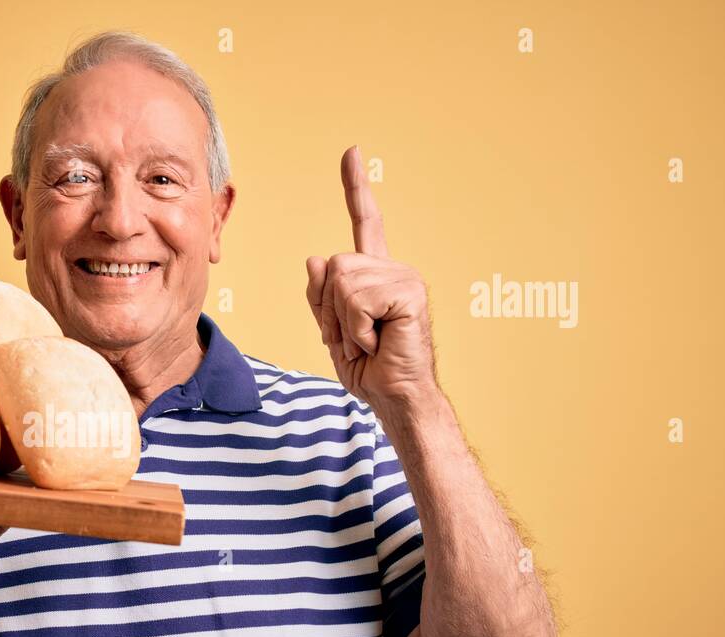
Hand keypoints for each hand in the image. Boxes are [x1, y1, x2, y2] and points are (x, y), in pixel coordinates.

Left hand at [305, 146, 437, 413]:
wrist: (394, 397)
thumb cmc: (368, 367)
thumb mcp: (331, 329)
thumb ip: (320, 295)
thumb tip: (315, 258)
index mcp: (374, 274)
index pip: (364, 222)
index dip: (356, 187)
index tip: (351, 152)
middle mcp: (392, 269)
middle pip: (332, 267)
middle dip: (329, 311)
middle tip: (354, 339)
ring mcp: (404, 278)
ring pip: (341, 282)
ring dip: (343, 323)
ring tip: (368, 341)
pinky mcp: (410, 292)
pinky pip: (356, 299)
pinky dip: (356, 330)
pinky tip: (378, 342)